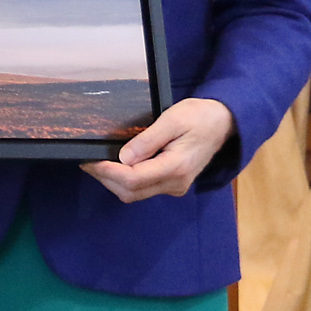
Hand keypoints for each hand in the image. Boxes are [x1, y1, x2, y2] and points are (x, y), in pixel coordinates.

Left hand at [83, 96, 234, 203]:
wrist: (224, 123)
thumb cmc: (199, 117)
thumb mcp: (173, 119)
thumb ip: (148, 140)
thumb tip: (123, 157)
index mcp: (176, 168)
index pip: (134, 179)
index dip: (107, 172)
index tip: (89, 160)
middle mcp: (175, 184)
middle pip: (131, 191)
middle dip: (105, 178)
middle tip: (86, 160)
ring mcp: (175, 187)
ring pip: (135, 193)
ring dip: (113, 181)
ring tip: (96, 162)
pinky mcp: (172, 184)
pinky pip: (143, 189)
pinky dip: (125, 181)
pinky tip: (115, 165)